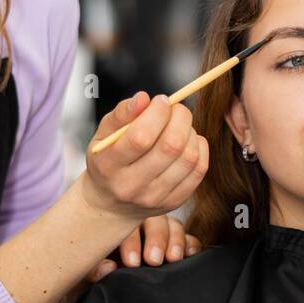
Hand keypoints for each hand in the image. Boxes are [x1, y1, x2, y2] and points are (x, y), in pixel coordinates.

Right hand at [80, 91, 208, 221]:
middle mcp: (131, 186)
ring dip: (191, 132)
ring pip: (189, 157)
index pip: (140, 137)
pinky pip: (199, 169)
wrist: (111, 204)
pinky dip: (199, 147)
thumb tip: (144, 98)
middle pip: (170, 146)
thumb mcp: (103, 135)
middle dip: (180, 118)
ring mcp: (155, 198)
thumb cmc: (108, 160)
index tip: (161, 101)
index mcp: (108, 166)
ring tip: (179, 126)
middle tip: (176, 109)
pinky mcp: (175, 202)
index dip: (158, 113)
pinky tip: (188, 141)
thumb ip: (121, 114)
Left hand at [86, 214, 204, 281]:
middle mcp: (141, 226)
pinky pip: (189, 239)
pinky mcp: (179, 246)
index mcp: (115, 228)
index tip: (131, 262)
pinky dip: (191, 244)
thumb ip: (93, 269)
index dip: (131, 241)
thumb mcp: (86, 275)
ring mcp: (161, 235)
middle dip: (156, 238)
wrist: (107, 295)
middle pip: (153, 220)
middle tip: (154, 260)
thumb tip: (109, 266)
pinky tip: (190, 253)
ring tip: (173, 258)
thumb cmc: (94, 277)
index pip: (126, 225)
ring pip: (173, 225)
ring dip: (175, 240)